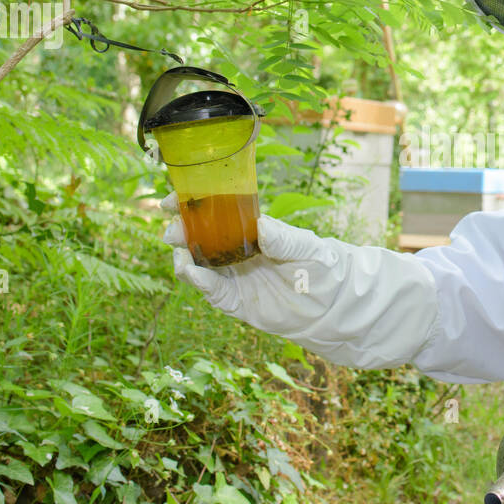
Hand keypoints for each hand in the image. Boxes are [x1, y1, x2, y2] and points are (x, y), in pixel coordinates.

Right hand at [160, 192, 440, 368]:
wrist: (333, 305)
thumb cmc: (323, 266)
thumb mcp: (305, 246)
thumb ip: (281, 237)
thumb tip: (259, 226)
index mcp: (251, 230)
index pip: (214, 213)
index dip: (190, 205)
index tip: (170, 198)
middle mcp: (237, 251)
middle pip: (199, 237)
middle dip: (180, 230)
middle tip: (171, 228)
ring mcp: (234, 276)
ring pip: (198, 264)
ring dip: (184, 255)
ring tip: (179, 249)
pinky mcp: (234, 302)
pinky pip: (210, 290)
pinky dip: (197, 281)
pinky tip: (191, 271)